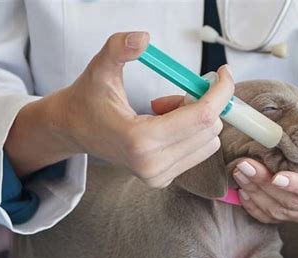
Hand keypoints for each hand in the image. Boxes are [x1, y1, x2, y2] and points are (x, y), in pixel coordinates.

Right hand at [5, 32, 233, 186]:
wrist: (74, 130)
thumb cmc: (88, 99)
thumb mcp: (100, 68)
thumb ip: (119, 49)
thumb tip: (144, 39)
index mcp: (140, 140)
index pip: (201, 116)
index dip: (221, 91)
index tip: (223, 72)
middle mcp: (152, 165)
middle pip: (209, 128)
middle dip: (201, 102)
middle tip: (175, 93)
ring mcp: (158, 176)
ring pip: (208, 140)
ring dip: (195, 118)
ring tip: (164, 111)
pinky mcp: (162, 179)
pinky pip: (199, 150)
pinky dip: (191, 132)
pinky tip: (165, 126)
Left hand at [233, 159, 297, 223]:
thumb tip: (274, 132)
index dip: (295, 185)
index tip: (276, 177)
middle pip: (291, 201)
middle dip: (263, 183)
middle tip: (245, 165)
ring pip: (277, 211)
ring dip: (254, 192)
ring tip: (240, 173)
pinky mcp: (290, 220)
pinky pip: (268, 218)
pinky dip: (252, 205)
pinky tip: (242, 191)